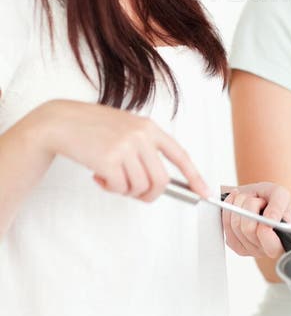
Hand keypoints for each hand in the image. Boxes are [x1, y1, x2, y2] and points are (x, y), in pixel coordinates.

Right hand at [38, 98, 209, 201]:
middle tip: (134, 193)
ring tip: (110, 177)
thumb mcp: (125, 129)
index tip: (203, 191)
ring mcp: (125, 147)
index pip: (179, 154)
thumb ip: (144, 149)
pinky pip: (120, 188)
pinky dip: (110, 188)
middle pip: (161, 180)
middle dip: (149, 194)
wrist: (63, 122)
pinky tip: (99, 175)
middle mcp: (141, 136)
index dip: (194, 175)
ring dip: (125, 190)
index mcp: (149, 127)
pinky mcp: (109, 159)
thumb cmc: (93, 128)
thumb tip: (159, 182)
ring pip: (140, 187)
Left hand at [221, 182, 290, 257]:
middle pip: (248, 229)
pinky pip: (225, 227)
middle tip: (257, 199)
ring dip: (239, 204)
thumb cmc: (271, 198)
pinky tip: (235, 203)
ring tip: (247, 198)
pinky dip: (228, 210)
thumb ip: (279, 206)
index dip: (264, 231)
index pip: (272, 247)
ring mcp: (248, 249)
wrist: (257, 196)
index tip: (263, 216)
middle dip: (250, 205)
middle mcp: (265, 249)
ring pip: (235, 226)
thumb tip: (271, 220)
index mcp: (282, 241)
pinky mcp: (234, 243)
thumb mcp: (281, 194)